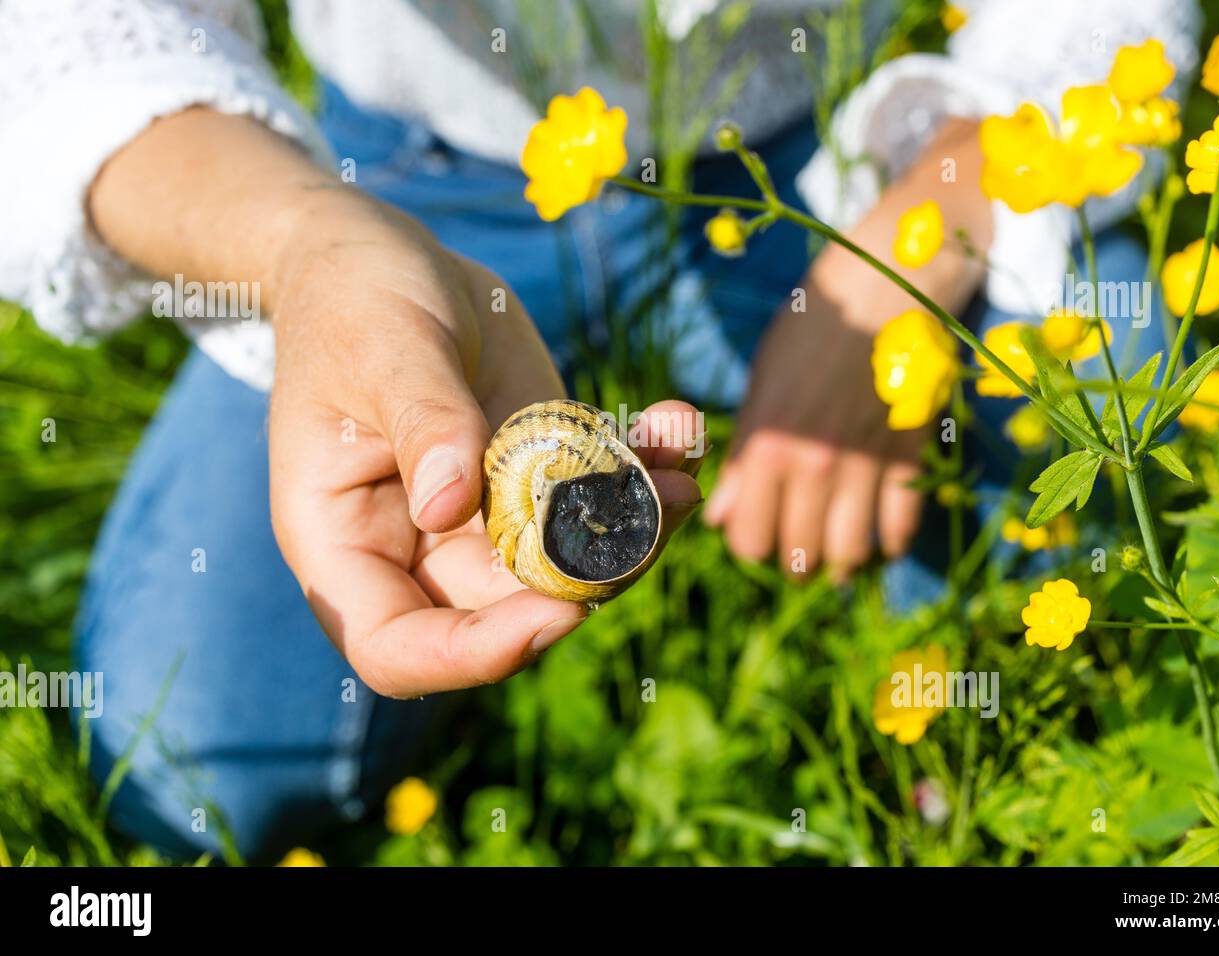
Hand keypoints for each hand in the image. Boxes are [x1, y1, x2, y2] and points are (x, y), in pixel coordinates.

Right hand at [268, 200, 701, 696]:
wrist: (385, 256)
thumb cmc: (355, 297)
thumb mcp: (382, 347)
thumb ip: (422, 422)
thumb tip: (449, 506)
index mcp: (344, 543)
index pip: (398, 650)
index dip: (475, 654)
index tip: (555, 611)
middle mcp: (415, 549)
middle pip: (505, 613)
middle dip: (589, 577)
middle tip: (656, 512)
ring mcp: (481, 518)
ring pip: (566, 565)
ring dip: (632, 530)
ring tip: (677, 472)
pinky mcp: (533, 476)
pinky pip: (591, 499)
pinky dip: (641, 473)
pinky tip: (674, 426)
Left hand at [702, 283, 927, 578]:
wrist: (886, 285)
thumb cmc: (812, 329)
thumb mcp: (764, 385)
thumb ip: (744, 458)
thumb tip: (720, 516)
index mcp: (768, 446)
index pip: (748, 539)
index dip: (748, 544)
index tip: (756, 532)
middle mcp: (814, 465)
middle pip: (798, 554)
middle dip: (792, 560)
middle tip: (796, 546)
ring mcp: (864, 466)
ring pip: (849, 553)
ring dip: (839, 562)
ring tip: (835, 555)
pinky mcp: (908, 458)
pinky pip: (900, 527)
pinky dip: (890, 544)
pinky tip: (881, 539)